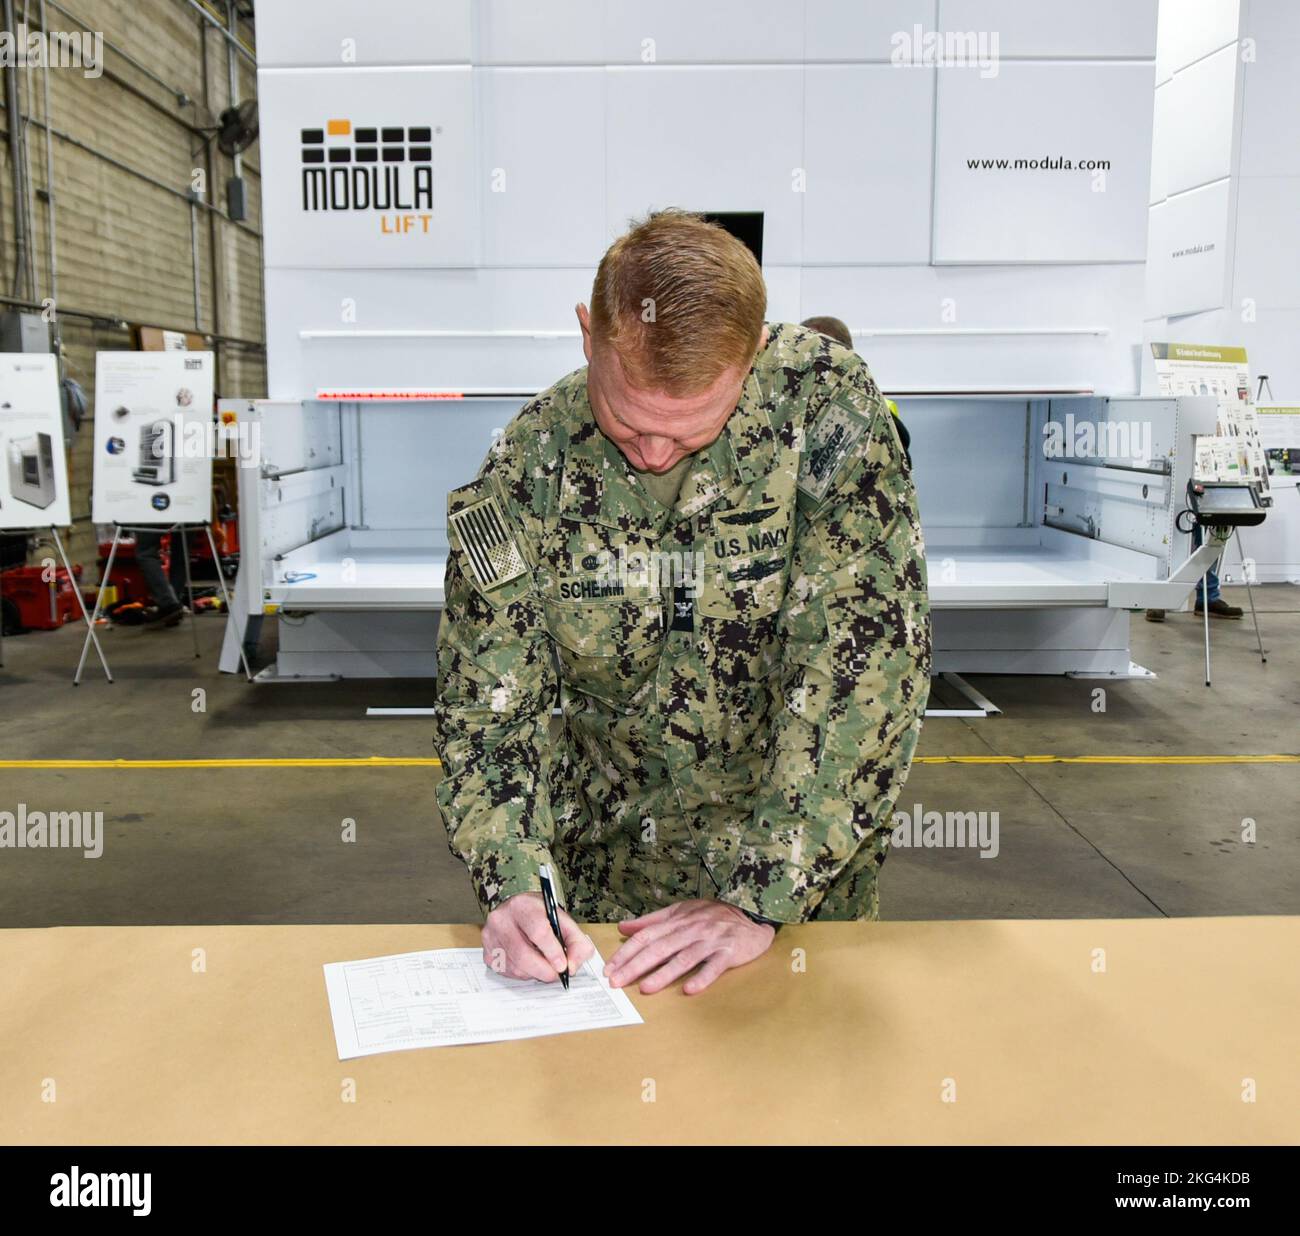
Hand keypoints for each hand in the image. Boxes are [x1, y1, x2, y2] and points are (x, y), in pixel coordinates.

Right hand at [482, 892, 595, 982]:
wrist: (515, 910)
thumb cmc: (539, 915)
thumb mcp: (562, 919)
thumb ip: (576, 942)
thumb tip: (573, 966)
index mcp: (523, 906)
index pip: (538, 931)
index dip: (552, 952)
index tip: (563, 965)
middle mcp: (502, 920)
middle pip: (523, 955)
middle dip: (544, 970)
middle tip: (556, 974)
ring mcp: (491, 937)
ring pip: (516, 968)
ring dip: (534, 973)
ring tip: (543, 964)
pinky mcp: (487, 953)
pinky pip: (508, 973)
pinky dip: (523, 974)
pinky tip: (528, 963)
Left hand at [605, 900, 776, 995]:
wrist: (751, 916)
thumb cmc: (713, 916)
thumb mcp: (682, 912)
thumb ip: (653, 921)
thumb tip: (624, 928)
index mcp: (678, 920)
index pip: (647, 936)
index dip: (627, 952)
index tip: (609, 968)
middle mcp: (691, 930)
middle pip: (660, 948)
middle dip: (636, 966)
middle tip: (616, 982)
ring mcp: (710, 941)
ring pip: (683, 958)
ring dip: (664, 974)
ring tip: (646, 988)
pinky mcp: (729, 953)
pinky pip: (714, 966)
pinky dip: (702, 978)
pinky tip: (689, 990)